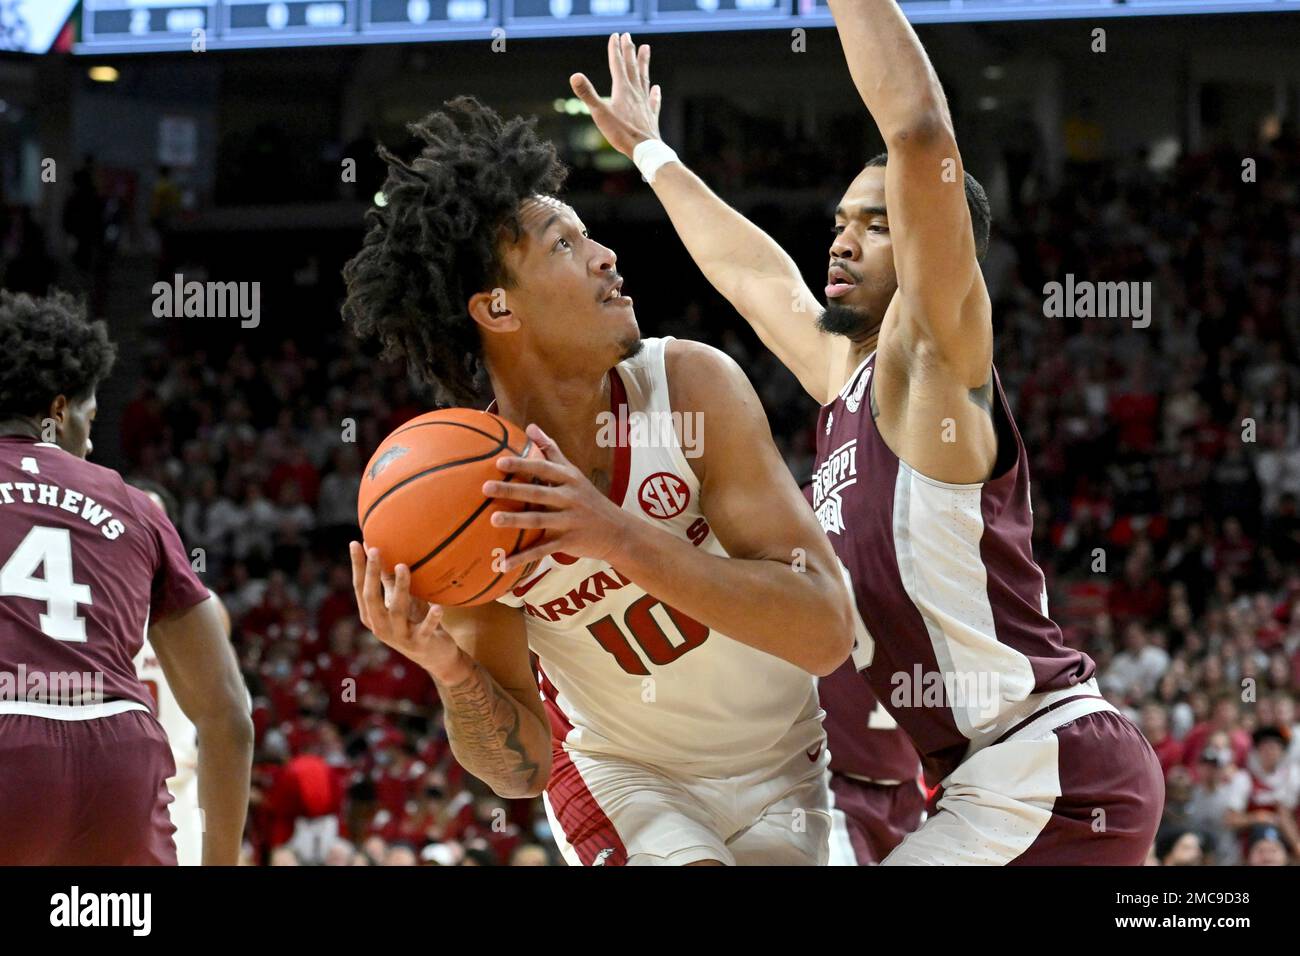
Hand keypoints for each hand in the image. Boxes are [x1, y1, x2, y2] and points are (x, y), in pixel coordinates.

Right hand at [348, 541, 470, 683]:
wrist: (435, 656)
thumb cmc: (415, 620)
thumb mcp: (400, 600)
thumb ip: (388, 581)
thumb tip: (378, 550)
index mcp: (371, 615)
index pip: (360, 588)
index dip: (357, 566)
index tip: (355, 543)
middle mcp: (380, 627)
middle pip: (372, 598)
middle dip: (371, 573)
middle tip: (375, 549)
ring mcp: (399, 636)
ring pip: (397, 610)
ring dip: (400, 587)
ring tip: (404, 566)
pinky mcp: (420, 643)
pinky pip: (426, 629)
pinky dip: (432, 618)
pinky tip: (438, 607)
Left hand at [483, 423, 633, 571]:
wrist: (617, 530)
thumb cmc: (588, 498)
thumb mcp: (573, 473)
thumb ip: (551, 450)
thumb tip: (531, 426)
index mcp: (569, 479)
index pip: (544, 468)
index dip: (523, 464)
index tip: (500, 462)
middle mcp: (570, 498)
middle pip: (538, 492)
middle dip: (513, 489)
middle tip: (486, 487)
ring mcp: (569, 521)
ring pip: (539, 520)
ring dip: (515, 520)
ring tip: (493, 519)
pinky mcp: (568, 542)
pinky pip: (543, 550)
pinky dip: (523, 557)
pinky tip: (503, 563)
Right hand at [570, 32, 662, 158]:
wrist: (645, 150)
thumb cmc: (621, 133)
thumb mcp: (600, 114)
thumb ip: (588, 94)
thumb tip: (574, 76)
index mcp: (622, 90)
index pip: (618, 65)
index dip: (615, 50)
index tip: (615, 35)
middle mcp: (635, 93)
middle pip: (632, 67)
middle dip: (629, 51)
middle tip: (628, 36)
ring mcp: (644, 104)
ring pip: (644, 78)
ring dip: (643, 63)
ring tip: (646, 49)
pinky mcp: (651, 116)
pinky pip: (653, 101)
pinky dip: (654, 93)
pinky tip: (656, 88)